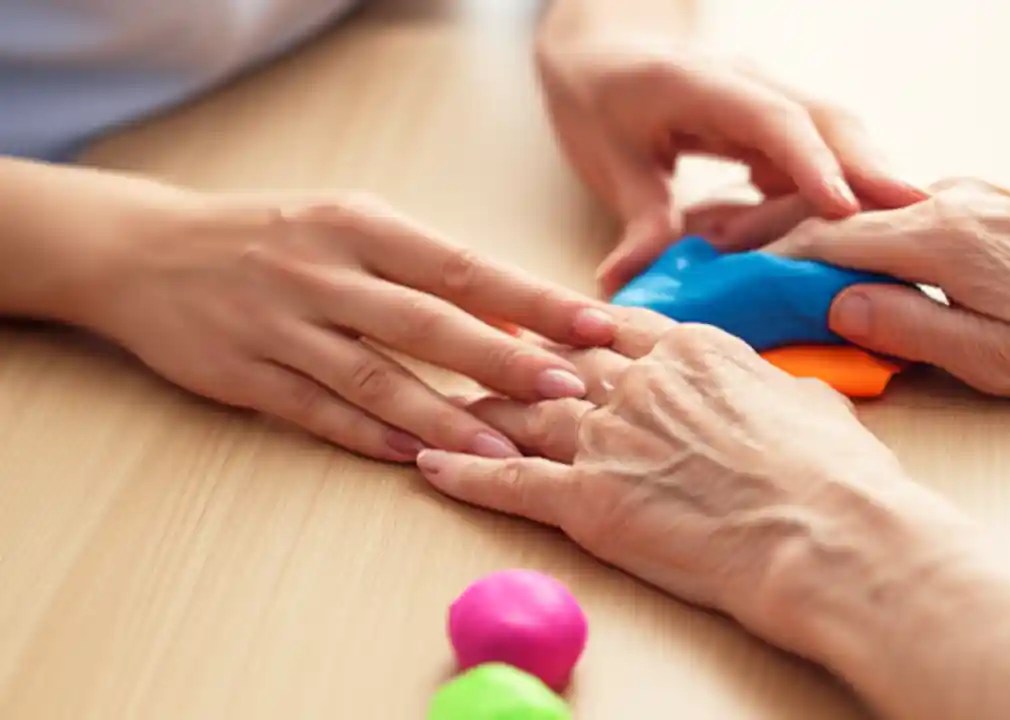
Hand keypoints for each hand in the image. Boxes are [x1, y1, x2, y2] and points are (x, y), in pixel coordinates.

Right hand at [81, 193, 617, 460]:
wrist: (145, 250)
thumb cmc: (273, 236)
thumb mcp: (348, 226)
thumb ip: (424, 270)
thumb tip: (512, 319)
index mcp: (359, 224)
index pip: (462, 266)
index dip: (533, 300)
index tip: (595, 325)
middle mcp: (321, 271)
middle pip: (428, 323)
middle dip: (505, 361)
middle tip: (572, 392)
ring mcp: (279, 325)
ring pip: (375, 378)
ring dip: (443, 418)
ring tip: (505, 451)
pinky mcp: (243, 374)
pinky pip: (318, 413)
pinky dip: (370, 438)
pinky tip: (420, 460)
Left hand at [415, 312, 969, 651]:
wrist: (831, 534)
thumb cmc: (838, 476)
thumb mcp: (810, 404)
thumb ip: (769, 386)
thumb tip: (772, 390)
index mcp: (692, 352)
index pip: (611, 329)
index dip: (569, 331)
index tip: (544, 331)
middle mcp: (640, 384)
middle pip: (552, 364)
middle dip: (509, 365)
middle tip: (472, 361)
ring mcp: (609, 439)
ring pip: (520, 413)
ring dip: (474, 412)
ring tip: (436, 408)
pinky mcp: (588, 501)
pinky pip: (507, 480)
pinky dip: (462, 473)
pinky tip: (428, 465)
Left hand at [537, 41, 925, 292]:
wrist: (605, 53)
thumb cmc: (600, 100)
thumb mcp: (605, 158)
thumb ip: (635, 217)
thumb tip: (632, 278)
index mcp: (699, 82)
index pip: (770, 118)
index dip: (810, 162)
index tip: (842, 207)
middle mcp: (749, 84)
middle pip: (826, 119)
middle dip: (871, 166)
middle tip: (917, 215)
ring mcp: (770, 101)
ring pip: (836, 134)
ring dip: (870, 179)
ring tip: (912, 230)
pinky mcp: (778, 125)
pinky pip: (822, 154)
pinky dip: (846, 189)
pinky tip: (870, 231)